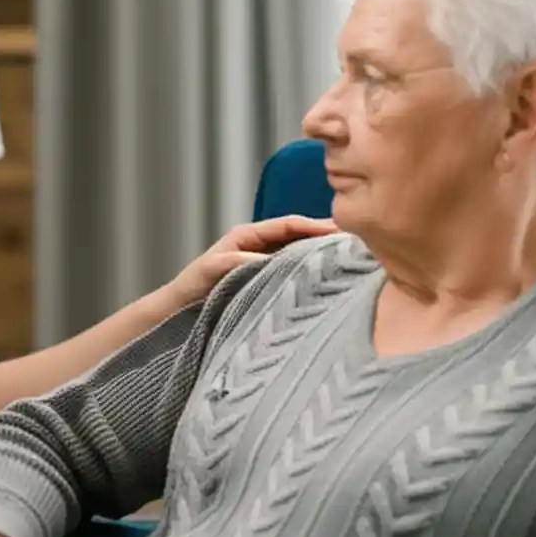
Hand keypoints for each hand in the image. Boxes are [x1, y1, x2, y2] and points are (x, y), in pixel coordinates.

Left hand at [164, 215, 337, 304]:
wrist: (178, 311)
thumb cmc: (193, 286)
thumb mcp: (215, 268)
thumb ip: (241, 260)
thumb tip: (274, 260)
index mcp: (248, 236)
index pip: (289, 225)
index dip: (314, 225)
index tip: (340, 229)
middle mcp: (259, 248)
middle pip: (300, 238)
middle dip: (326, 239)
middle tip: (358, 243)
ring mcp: (264, 267)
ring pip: (299, 258)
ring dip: (321, 259)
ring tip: (351, 262)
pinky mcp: (265, 286)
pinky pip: (292, 278)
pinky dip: (310, 278)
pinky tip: (329, 285)